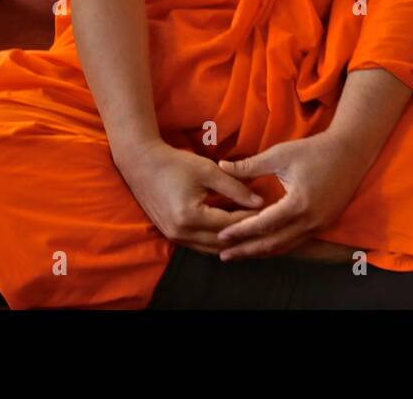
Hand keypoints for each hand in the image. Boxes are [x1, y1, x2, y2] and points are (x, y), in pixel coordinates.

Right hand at [114, 140, 265, 255]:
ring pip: (211, 249)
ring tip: (253, 236)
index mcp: (190, 216)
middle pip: (222, 243)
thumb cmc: (175, 163)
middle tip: (267, 231)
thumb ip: (235, 187)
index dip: (251, 221)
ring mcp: (174, 237)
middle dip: (245, 237)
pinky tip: (232, 236)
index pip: (229, 224)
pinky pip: (200, 246)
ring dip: (232, 244)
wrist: (141, 163)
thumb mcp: (207, 171)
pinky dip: (217, 242)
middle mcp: (181, 233)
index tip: (272, 215)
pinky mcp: (172, 235)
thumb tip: (260, 203)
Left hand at [214, 131, 371, 260]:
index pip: (263, 225)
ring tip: (240, 254)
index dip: (240, 231)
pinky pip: (296, 241)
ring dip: (261, 252)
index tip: (222, 236)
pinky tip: (263, 246)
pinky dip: (277, 245)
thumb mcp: (279, 155)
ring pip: (285, 246)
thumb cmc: (313, 150)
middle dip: (247, 250)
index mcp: (298, 204)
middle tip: (224, 255)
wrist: (350, 152)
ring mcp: (319, 226)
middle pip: (273, 243)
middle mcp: (310, 221)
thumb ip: (249, 166)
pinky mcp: (323, 225)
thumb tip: (220, 166)